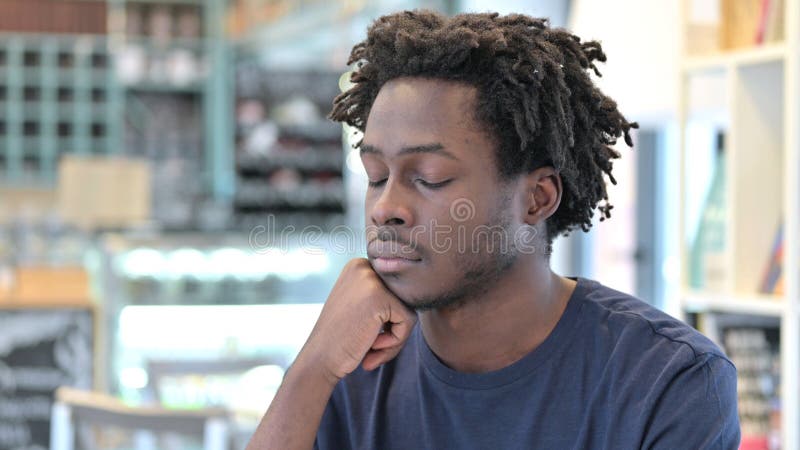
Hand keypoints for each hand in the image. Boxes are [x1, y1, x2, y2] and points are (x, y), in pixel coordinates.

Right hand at [296, 258, 416, 383]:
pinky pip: (408, 322)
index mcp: (358, 265)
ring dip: (396, 336)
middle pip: (404, 298)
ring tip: (372, 349)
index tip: (368, 334)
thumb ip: (384, 296)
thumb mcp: (360, 307)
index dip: (389, 318)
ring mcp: (371, 279)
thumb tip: (421, 288)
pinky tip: (371, 346)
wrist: (318, 360)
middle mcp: (363, 265)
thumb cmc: (341, 339)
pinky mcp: (380, 297)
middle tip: (373, 347)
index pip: (395, 291)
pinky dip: (395, 341)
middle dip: (394, 327)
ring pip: (409, 310)